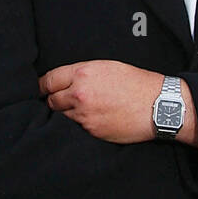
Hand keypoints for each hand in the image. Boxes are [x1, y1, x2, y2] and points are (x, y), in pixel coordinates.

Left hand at [39, 61, 197, 144]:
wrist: (157, 105)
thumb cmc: (136, 83)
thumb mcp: (107, 67)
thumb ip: (83, 73)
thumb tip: (65, 80)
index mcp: (82, 74)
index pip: (49, 80)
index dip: (42, 85)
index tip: (40, 89)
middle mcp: (80, 94)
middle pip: (51, 100)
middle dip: (54, 100)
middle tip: (60, 100)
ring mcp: (85, 115)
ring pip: (62, 116)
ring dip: (67, 114)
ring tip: (81, 110)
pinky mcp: (92, 131)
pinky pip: (77, 128)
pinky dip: (80, 124)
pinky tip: (92, 119)